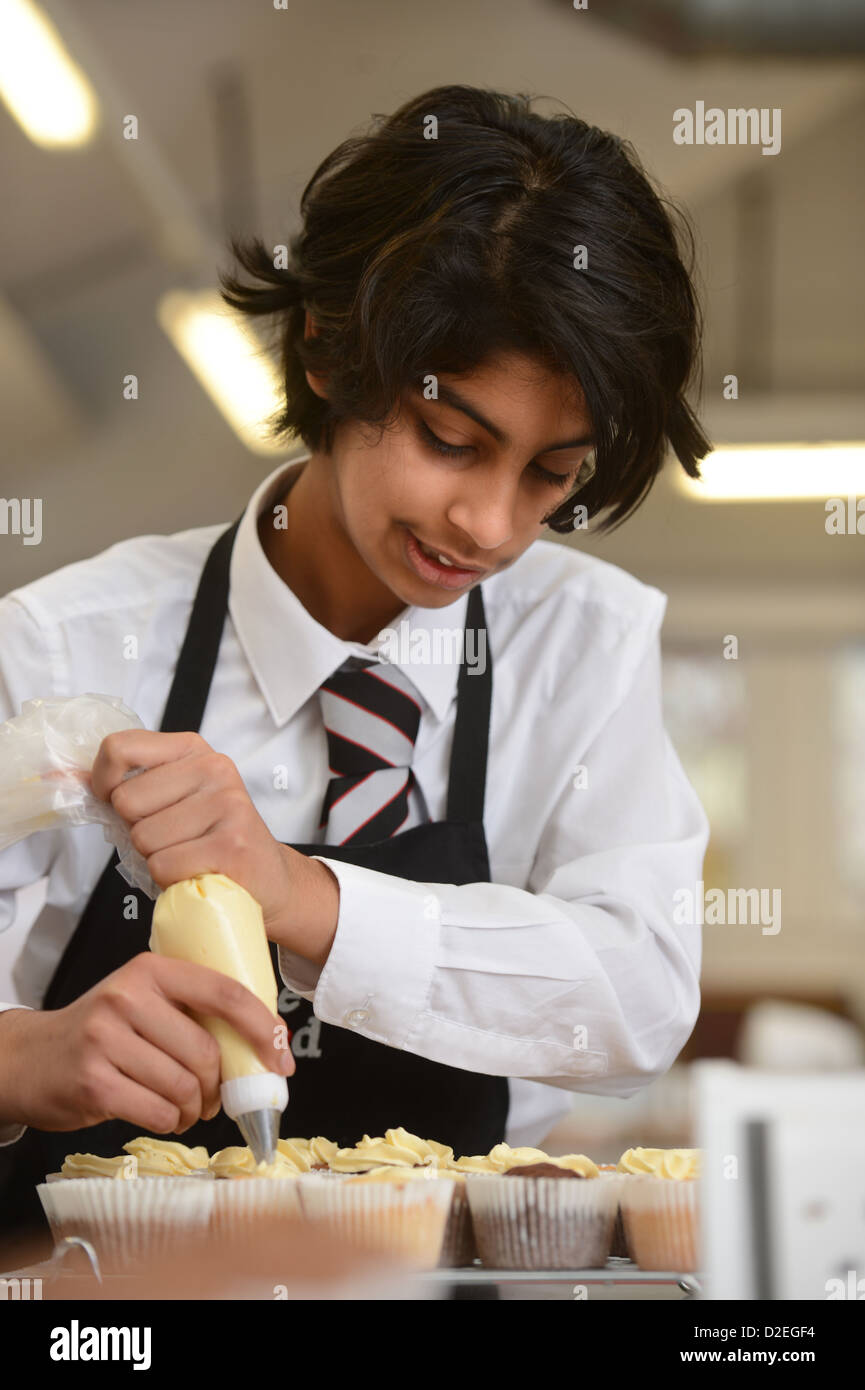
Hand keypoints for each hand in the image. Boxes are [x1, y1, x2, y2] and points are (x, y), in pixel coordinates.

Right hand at [0, 953, 293, 1134]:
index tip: (281, 1057)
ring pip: (184, 1086)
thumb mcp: (142, 1000)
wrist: (31, 1058)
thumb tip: (263, 1043)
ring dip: (195, 1108)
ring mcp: (106, 1039)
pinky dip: (170, 1121)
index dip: (262, 1027)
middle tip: (214, 1097)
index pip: (224, 993)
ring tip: (186, 1108)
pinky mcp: (94, 1082)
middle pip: (206, 1052)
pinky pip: (157, 1111)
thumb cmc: (101, 1031)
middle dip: (219, 1085)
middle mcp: (127, 997)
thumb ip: (188, 1009)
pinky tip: (164, 1116)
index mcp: (150, 969)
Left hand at [90, 729, 294, 939]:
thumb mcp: (168, 797)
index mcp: (192, 748)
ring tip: (190, 855)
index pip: (118, 747)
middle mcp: (214, 768)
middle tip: (174, 837)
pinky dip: (172, 879)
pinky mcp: (232, 844)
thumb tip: (56, 775)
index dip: (104, 783)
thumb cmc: (208, 838)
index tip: (119, 802)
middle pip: (126, 802)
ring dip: (157, 859)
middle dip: (138, 831)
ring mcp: (227, 804)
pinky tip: (199, 871)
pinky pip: (164, 866)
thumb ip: (120, 783)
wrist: (266, 877)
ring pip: (143, 839)